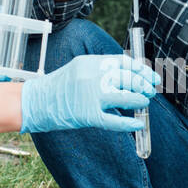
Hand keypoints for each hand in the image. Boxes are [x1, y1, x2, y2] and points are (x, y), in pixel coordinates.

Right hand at [20, 54, 159, 132]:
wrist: (36, 102)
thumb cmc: (60, 87)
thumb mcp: (80, 70)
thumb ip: (102, 71)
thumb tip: (130, 77)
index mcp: (91, 62)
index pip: (123, 63)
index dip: (141, 70)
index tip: (151, 76)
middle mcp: (92, 77)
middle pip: (127, 79)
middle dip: (143, 85)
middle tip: (150, 91)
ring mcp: (90, 96)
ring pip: (125, 97)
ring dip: (139, 100)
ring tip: (145, 103)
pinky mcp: (87, 116)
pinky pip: (114, 121)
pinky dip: (128, 124)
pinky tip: (138, 124)